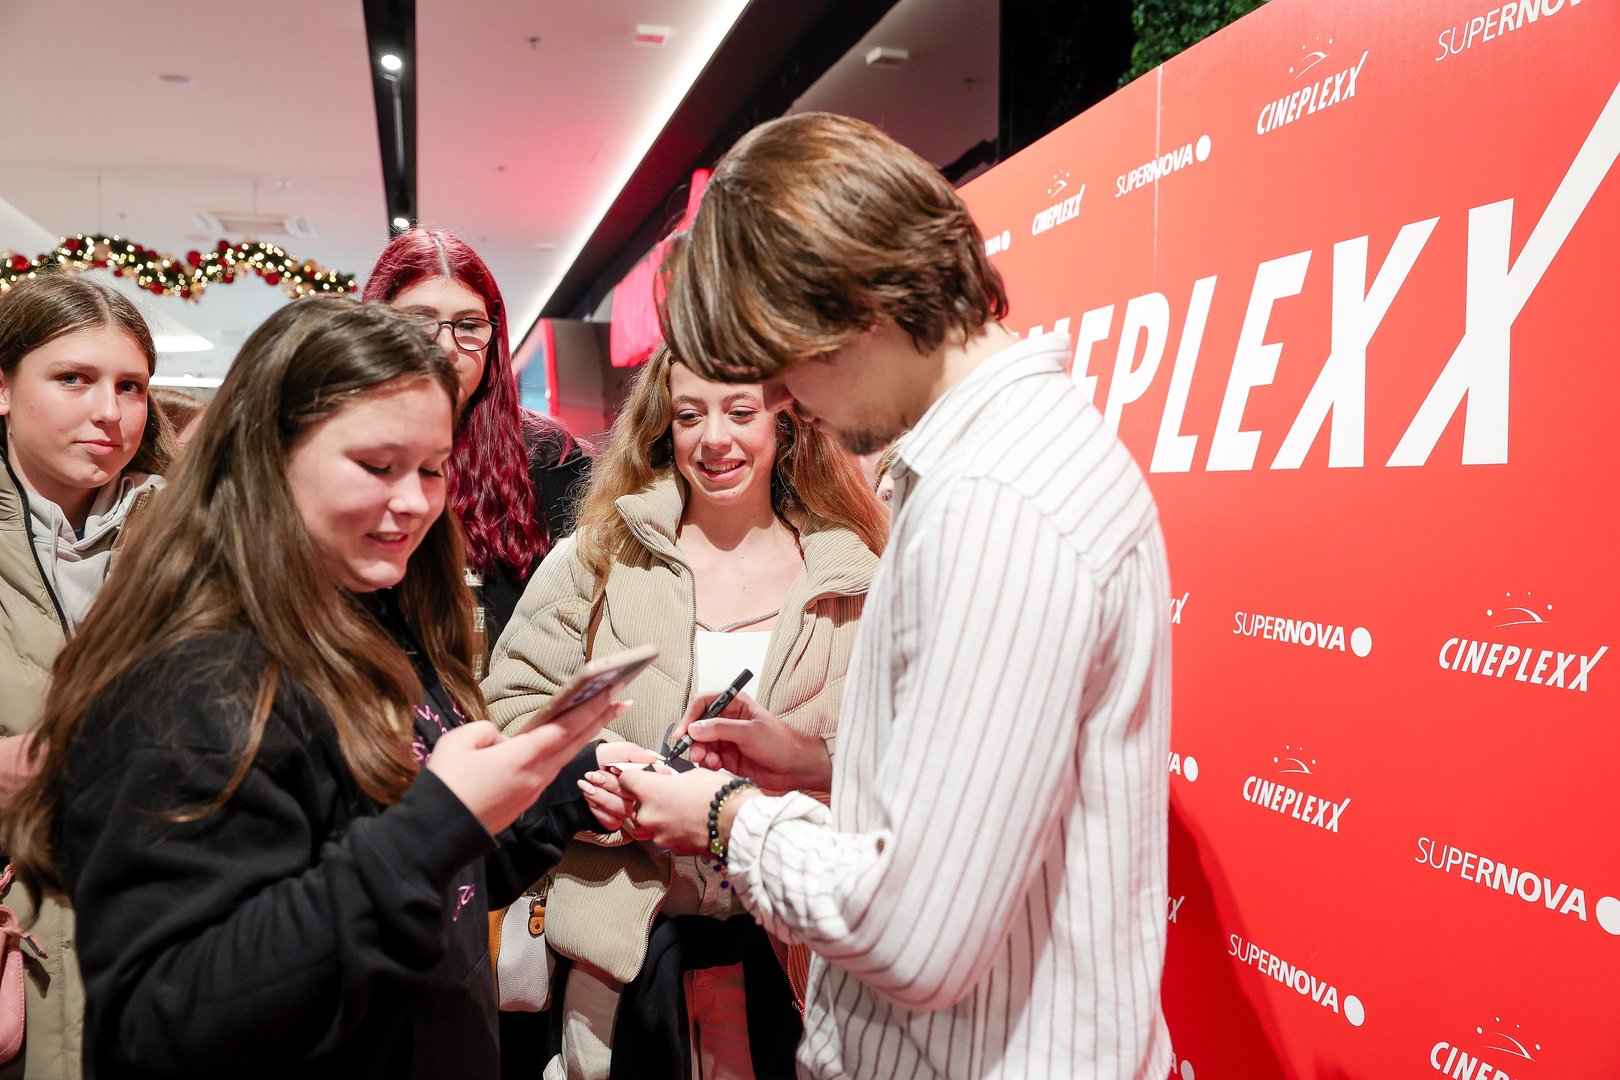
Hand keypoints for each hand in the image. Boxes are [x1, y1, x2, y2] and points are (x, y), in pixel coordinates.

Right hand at [428, 696, 628, 834]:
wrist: (437, 832)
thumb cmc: (446, 785)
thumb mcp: (458, 742)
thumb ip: (487, 731)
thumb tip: (504, 740)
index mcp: (521, 757)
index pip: (564, 728)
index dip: (590, 708)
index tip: (612, 692)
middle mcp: (535, 775)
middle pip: (575, 742)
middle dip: (601, 718)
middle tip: (625, 700)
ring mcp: (532, 790)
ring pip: (566, 756)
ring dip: (587, 734)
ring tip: (603, 715)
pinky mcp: (525, 801)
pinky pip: (552, 769)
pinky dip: (567, 751)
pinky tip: (569, 742)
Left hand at [575, 742, 660, 831]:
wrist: (574, 771)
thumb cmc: (598, 759)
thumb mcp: (618, 750)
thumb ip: (638, 754)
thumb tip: (656, 759)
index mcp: (641, 778)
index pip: (648, 783)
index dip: (630, 777)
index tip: (613, 768)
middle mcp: (636, 796)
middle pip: (634, 797)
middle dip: (609, 784)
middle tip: (593, 774)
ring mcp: (625, 809)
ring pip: (623, 810)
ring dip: (601, 796)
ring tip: (586, 785)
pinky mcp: (613, 821)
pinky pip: (611, 820)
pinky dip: (597, 808)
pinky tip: (588, 797)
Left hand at [615, 767, 743, 854]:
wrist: (737, 822)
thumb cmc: (719, 795)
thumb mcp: (693, 774)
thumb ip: (672, 779)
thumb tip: (668, 781)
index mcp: (650, 791)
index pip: (626, 779)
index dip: (635, 774)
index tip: (643, 774)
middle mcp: (649, 815)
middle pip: (635, 804)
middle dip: (648, 798)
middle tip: (667, 791)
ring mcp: (659, 835)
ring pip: (648, 823)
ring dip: (658, 815)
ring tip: (678, 808)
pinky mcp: (671, 848)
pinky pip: (663, 835)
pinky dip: (671, 829)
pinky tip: (687, 821)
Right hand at [675, 691, 830, 792]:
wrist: (795, 768)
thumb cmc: (780, 743)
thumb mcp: (750, 732)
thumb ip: (721, 728)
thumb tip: (694, 728)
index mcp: (735, 704)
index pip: (704, 703)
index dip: (690, 716)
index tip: (683, 731)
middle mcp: (728, 720)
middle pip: (698, 725)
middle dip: (693, 739)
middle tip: (695, 751)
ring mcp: (726, 740)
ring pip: (701, 744)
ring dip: (700, 753)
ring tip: (709, 761)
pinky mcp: (726, 758)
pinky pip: (708, 758)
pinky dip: (707, 763)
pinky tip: (715, 767)